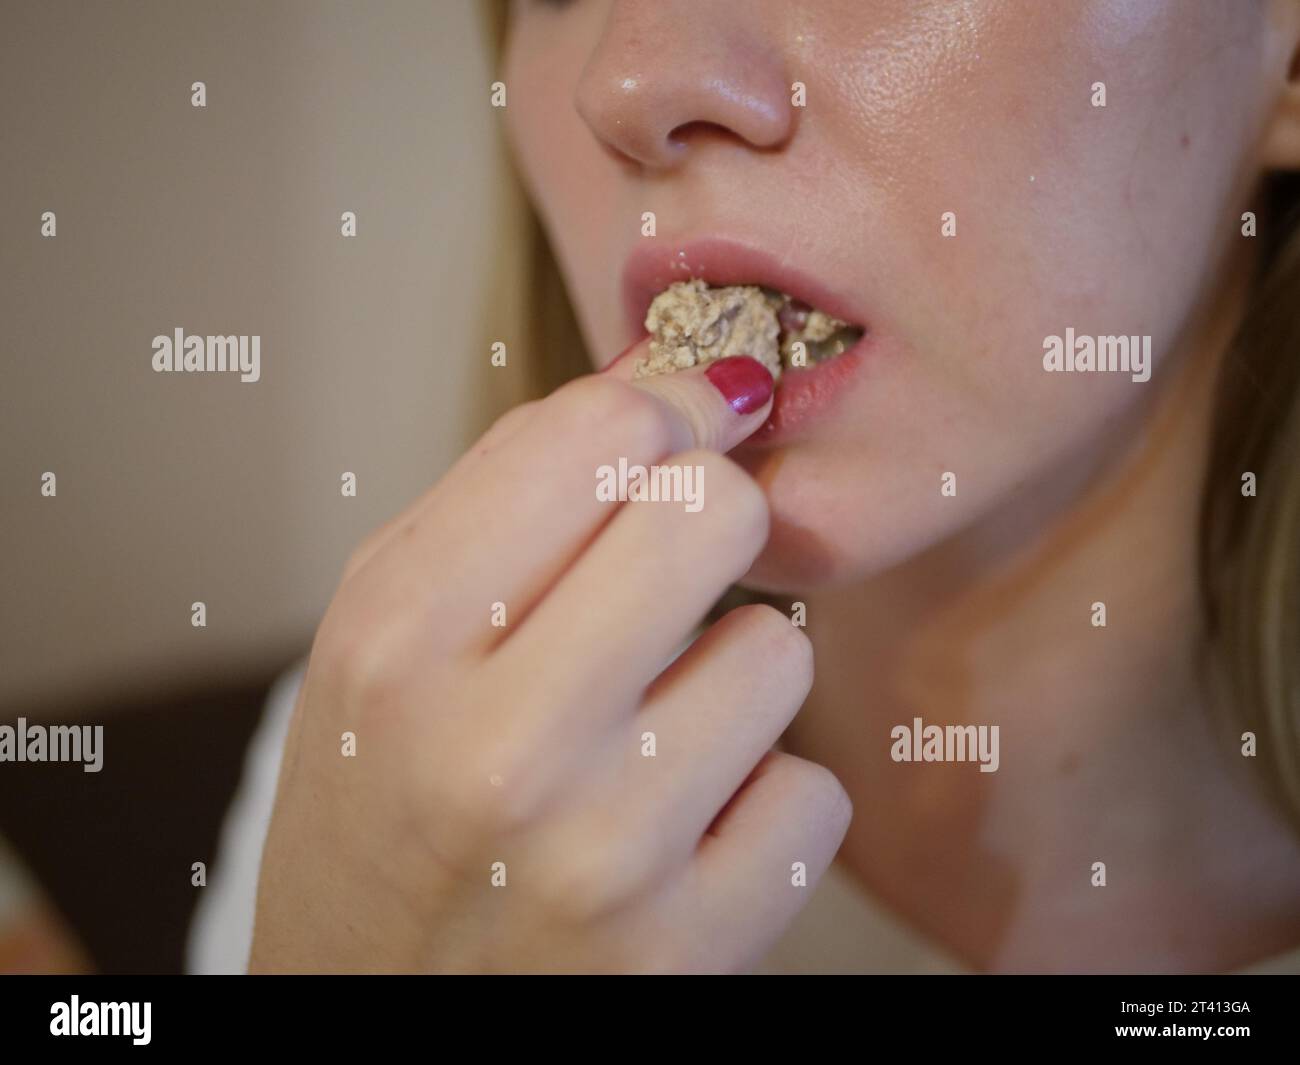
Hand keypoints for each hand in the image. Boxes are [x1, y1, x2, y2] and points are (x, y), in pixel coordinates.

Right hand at [248, 351, 850, 972]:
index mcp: (400, 644)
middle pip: (714, 513)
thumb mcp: (381, 636)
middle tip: (671, 569)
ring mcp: (602, 857)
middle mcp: (498, 748)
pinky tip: (683, 825)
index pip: (602, 437)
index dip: (666, 408)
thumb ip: (508, 491)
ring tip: (655, 727)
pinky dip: (759, 797)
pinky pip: (812, 793)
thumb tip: (665, 372)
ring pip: (780, 650)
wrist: (372, 1008)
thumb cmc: (379, 804)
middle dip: (709, 522)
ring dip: (733, 674)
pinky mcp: (688, 947)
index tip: (684, 421)